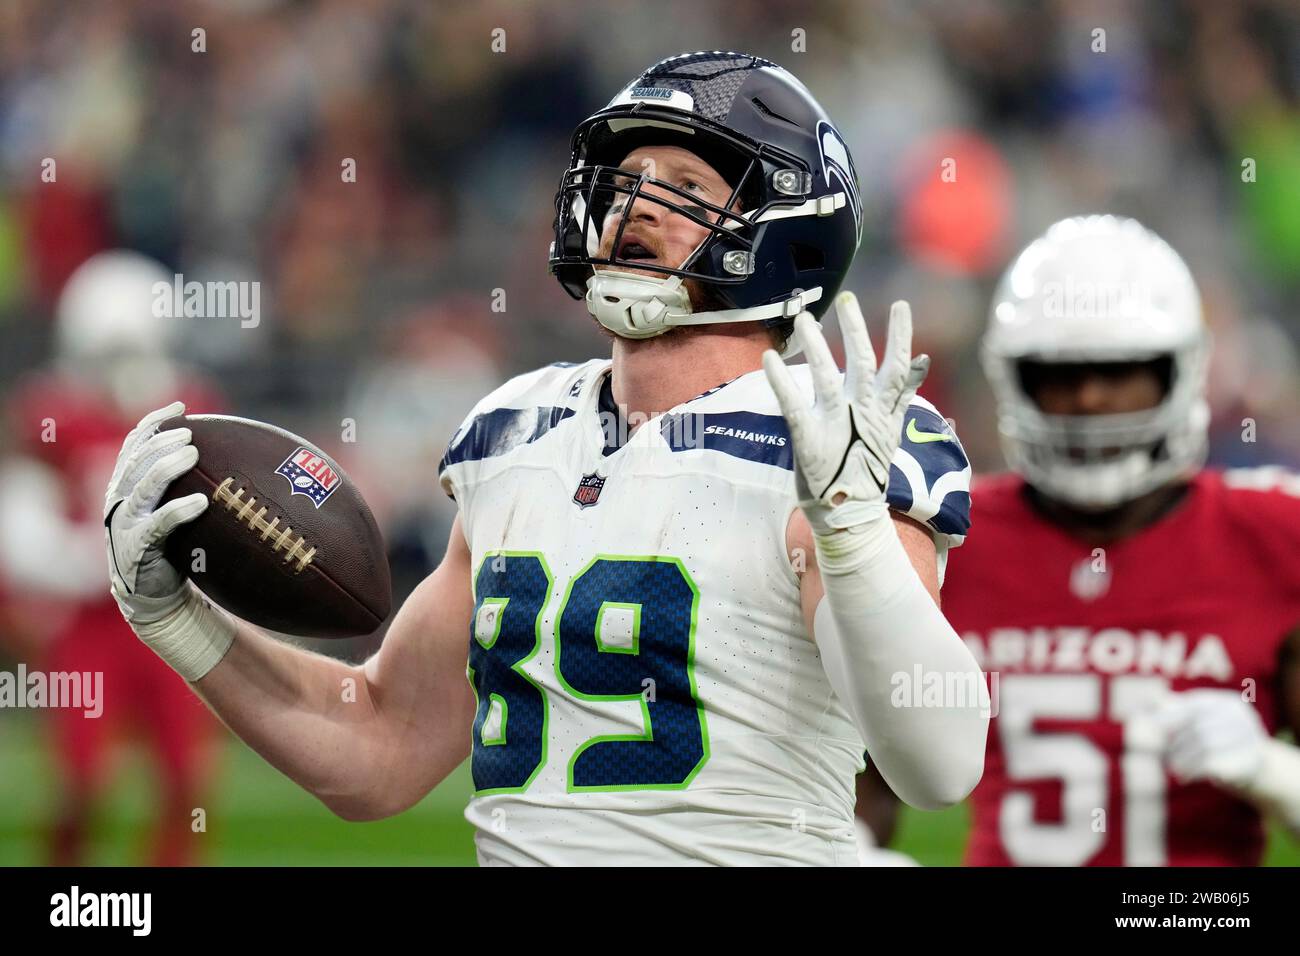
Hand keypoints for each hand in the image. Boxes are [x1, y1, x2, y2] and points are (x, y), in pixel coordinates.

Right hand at [104, 401, 208, 622]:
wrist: (153, 594)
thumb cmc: (171, 546)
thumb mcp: (175, 510)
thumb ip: (190, 484)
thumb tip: (235, 458)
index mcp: (127, 486)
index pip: (134, 446)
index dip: (153, 423)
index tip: (181, 408)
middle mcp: (120, 501)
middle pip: (137, 461)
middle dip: (161, 442)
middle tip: (189, 434)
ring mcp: (125, 524)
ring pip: (142, 487)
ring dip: (166, 467)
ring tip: (192, 454)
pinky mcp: (137, 548)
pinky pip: (157, 525)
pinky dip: (177, 511)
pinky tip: (201, 502)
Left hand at [762, 293, 928, 534]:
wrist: (850, 515)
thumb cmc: (867, 467)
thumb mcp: (892, 428)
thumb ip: (904, 393)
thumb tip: (924, 359)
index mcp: (881, 409)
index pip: (895, 367)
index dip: (900, 335)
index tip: (900, 305)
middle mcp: (860, 413)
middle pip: (861, 364)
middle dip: (855, 329)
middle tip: (845, 299)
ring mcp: (834, 426)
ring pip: (827, 380)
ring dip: (816, 348)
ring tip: (804, 319)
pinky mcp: (808, 441)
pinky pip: (793, 406)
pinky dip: (781, 382)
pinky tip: (769, 359)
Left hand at [1147, 689, 1267, 788]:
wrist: (1257, 769)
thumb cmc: (1218, 741)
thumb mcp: (1201, 723)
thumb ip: (1178, 711)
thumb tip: (1152, 700)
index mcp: (1228, 702)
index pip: (1192, 707)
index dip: (1168, 719)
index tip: (1149, 731)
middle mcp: (1242, 717)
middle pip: (1198, 728)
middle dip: (1176, 744)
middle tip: (1163, 758)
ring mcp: (1250, 738)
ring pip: (1206, 746)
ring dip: (1184, 760)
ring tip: (1173, 770)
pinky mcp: (1252, 762)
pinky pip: (1217, 764)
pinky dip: (1196, 772)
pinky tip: (1187, 778)